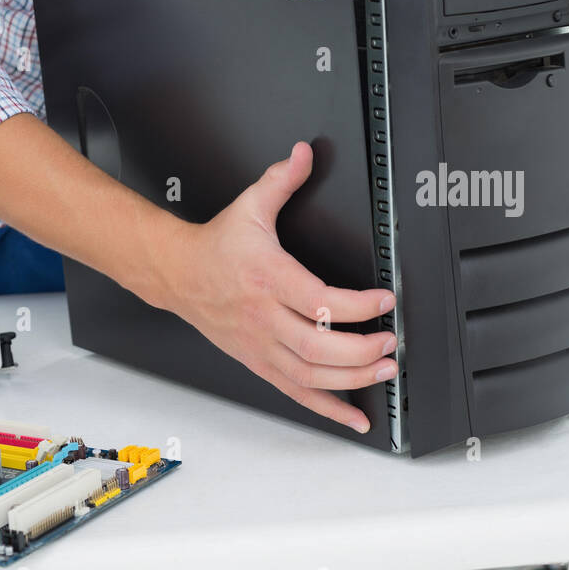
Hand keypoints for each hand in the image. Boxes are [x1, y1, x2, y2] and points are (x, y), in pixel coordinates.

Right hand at [160, 141, 396, 432]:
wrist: (177, 274)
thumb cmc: (216, 245)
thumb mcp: (249, 205)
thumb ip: (281, 180)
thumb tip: (303, 153)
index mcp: (267, 278)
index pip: (317, 301)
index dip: (356, 307)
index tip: (384, 300)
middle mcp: (263, 317)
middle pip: (315, 347)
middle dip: (360, 350)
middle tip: (391, 341)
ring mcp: (260, 345)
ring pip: (308, 375)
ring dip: (352, 379)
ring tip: (385, 369)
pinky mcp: (259, 362)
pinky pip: (296, 393)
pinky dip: (328, 408)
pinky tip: (355, 416)